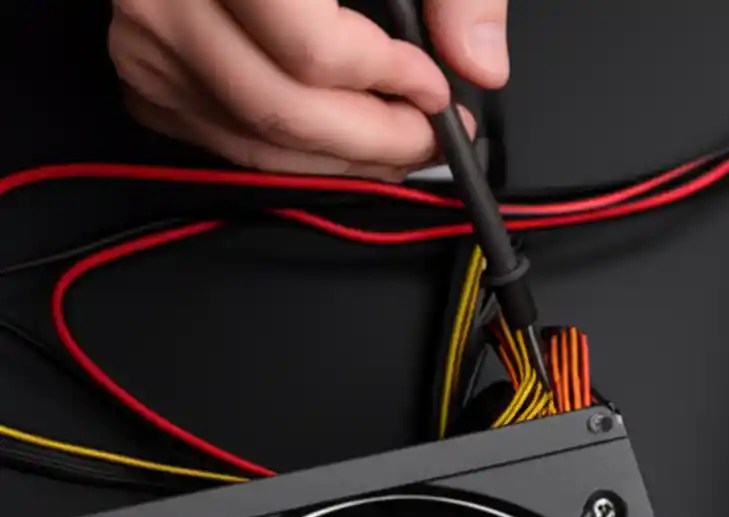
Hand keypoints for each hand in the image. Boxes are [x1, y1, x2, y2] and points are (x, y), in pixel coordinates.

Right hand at [107, 0, 508, 179]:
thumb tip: (479, 58)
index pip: (315, 52)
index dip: (392, 84)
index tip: (438, 91)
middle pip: (283, 110)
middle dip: (376, 142)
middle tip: (430, 138)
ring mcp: (143, 33)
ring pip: (249, 140)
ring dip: (338, 160)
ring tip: (396, 145)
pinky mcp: (139, 64)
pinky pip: (218, 136)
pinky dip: (286, 152)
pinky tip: (335, 138)